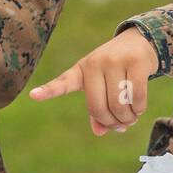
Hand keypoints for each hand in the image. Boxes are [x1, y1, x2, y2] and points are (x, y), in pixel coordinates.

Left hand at [29, 28, 159, 134]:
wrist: (139, 41)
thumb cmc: (117, 69)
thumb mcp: (102, 85)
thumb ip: (98, 109)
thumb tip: (100, 132)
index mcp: (82, 70)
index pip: (64, 82)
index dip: (48, 90)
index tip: (33, 96)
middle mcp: (95, 63)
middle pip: (99, 107)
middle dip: (112, 123)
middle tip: (121, 126)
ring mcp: (115, 61)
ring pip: (119, 104)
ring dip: (127, 118)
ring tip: (130, 118)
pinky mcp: (136, 62)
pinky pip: (137, 97)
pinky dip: (138, 109)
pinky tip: (138, 109)